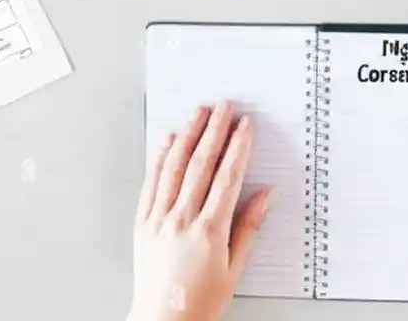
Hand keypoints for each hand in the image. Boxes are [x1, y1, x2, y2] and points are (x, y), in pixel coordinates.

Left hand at [129, 102, 275, 320]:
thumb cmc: (199, 303)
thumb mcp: (234, 269)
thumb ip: (249, 227)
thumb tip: (265, 195)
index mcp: (209, 231)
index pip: (227, 177)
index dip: (238, 147)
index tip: (245, 126)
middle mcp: (181, 220)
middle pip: (201, 164)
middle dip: (215, 130)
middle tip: (225, 107)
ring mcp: (158, 219)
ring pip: (174, 166)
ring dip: (189, 135)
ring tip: (199, 112)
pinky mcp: (142, 223)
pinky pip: (151, 182)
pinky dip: (160, 157)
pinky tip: (169, 139)